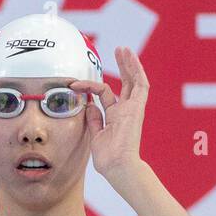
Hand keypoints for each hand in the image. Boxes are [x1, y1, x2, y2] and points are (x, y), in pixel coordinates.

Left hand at [70, 46, 149, 181]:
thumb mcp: (96, 135)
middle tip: (118, 51)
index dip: (91, 86)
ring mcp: (133, 108)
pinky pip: (140, 85)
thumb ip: (94, 119)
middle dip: (122, 66)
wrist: (117, 166)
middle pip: (126, 83)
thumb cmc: (108, 157)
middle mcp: (126, 110)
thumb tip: (89, 105)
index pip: (105, 94)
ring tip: (123, 49)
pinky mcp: (137, 107)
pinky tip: (130, 57)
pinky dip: (136, 70)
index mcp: (116, 117)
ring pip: (134, 81)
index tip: (75, 83)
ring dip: (129, 64)